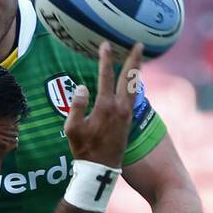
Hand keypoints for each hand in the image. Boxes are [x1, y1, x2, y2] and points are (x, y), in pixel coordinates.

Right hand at [64, 41, 142, 170]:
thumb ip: (77, 106)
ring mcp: (127, 114)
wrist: (101, 169)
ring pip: (135, 86)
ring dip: (137, 70)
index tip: (105, 45)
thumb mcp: (72, 129)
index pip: (106, 76)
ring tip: (140, 58)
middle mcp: (120, 107)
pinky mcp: (129, 120)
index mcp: (105, 106)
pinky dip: (135, 84)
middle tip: (139, 44)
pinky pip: (134, 96)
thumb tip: (82, 87)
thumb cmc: (84, 149)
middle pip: (129, 77)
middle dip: (133, 59)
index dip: (105, 59)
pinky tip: (135, 81)